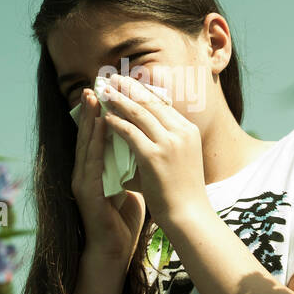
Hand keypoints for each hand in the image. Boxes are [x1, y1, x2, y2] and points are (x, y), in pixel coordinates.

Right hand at [70, 87, 146, 268]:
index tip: (107, 92)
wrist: (115, 249)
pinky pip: (91, 163)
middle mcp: (84, 173)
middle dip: (91, 111)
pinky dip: (96, 144)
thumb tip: (141, 144)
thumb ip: (128, 164)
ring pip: (86, 146)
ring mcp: (82, 182)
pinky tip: (102, 128)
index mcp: (94, 170)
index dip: (100, 114)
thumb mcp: (127, 183)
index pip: (96, 137)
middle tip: (95, 86)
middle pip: (87, 136)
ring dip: (90, 122)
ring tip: (95, 100)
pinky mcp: (86, 193)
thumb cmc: (122, 218)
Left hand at [95, 72, 209, 234]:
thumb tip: (141, 130)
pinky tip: (105, 117)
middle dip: (129, 88)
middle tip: (112, 79)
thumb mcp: (179, 159)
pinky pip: (130, 132)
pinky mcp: (154, 156)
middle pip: (150, 103)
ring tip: (104, 92)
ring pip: (139, 113)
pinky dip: (116, 122)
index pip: (162, 103)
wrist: (189, 215)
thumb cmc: (181, 192)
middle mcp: (181, 132)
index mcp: (188, 130)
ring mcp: (169, 143)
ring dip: (119, 100)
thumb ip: (163, 142)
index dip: (142, 91)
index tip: (126, 82)